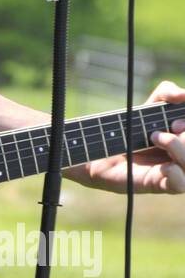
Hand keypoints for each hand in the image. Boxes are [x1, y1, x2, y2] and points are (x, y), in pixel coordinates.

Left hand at [70, 81, 184, 194]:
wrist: (101, 144)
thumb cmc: (131, 125)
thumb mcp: (150, 103)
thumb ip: (167, 92)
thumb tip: (183, 94)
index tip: (177, 120)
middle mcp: (184, 155)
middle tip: (170, 126)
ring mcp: (176, 171)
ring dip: (179, 149)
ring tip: (155, 137)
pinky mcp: (159, 185)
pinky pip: (181, 185)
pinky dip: (175, 174)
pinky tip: (163, 166)